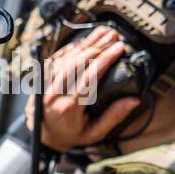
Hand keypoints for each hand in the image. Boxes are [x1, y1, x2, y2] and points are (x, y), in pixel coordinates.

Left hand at [24, 26, 141, 151]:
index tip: (118, 48)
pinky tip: (81, 42)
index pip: (88, 77)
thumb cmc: (71, 136)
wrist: (43, 139)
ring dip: (84, 44)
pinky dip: (68, 50)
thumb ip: (113, 116)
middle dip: (96, 47)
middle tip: (113, 36)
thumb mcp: (95, 133)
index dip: (104, 60)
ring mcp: (44, 87)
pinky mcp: (41, 82)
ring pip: (64, 59)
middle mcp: (53, 95)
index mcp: (68, 108)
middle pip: (76, 63)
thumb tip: (133, 100)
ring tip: (101, 34)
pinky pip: (53, 61)